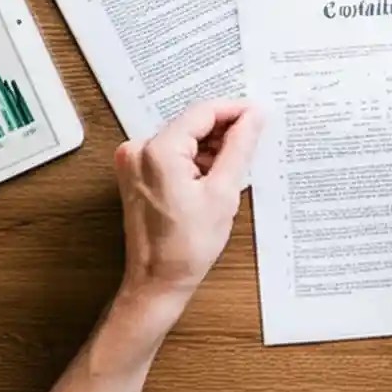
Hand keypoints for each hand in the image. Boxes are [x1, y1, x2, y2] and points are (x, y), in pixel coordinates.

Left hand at [113, 99, 263, 315]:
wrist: (157, 281)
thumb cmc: (186, 247)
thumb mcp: (223, 193)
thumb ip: (238, 147)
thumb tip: (253, 117)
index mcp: (158, 151)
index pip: (203, 112)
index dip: (234, 110)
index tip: (259, 114)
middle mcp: (138, 150)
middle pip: (190, 123)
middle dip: (223, 130)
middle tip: (253, 141)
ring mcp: (132, 162)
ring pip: (182, 138)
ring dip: (208, 147)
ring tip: (233, 167)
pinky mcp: (134, 174)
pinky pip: (170, 153)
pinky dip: (192, 159)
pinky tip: (212, 176)